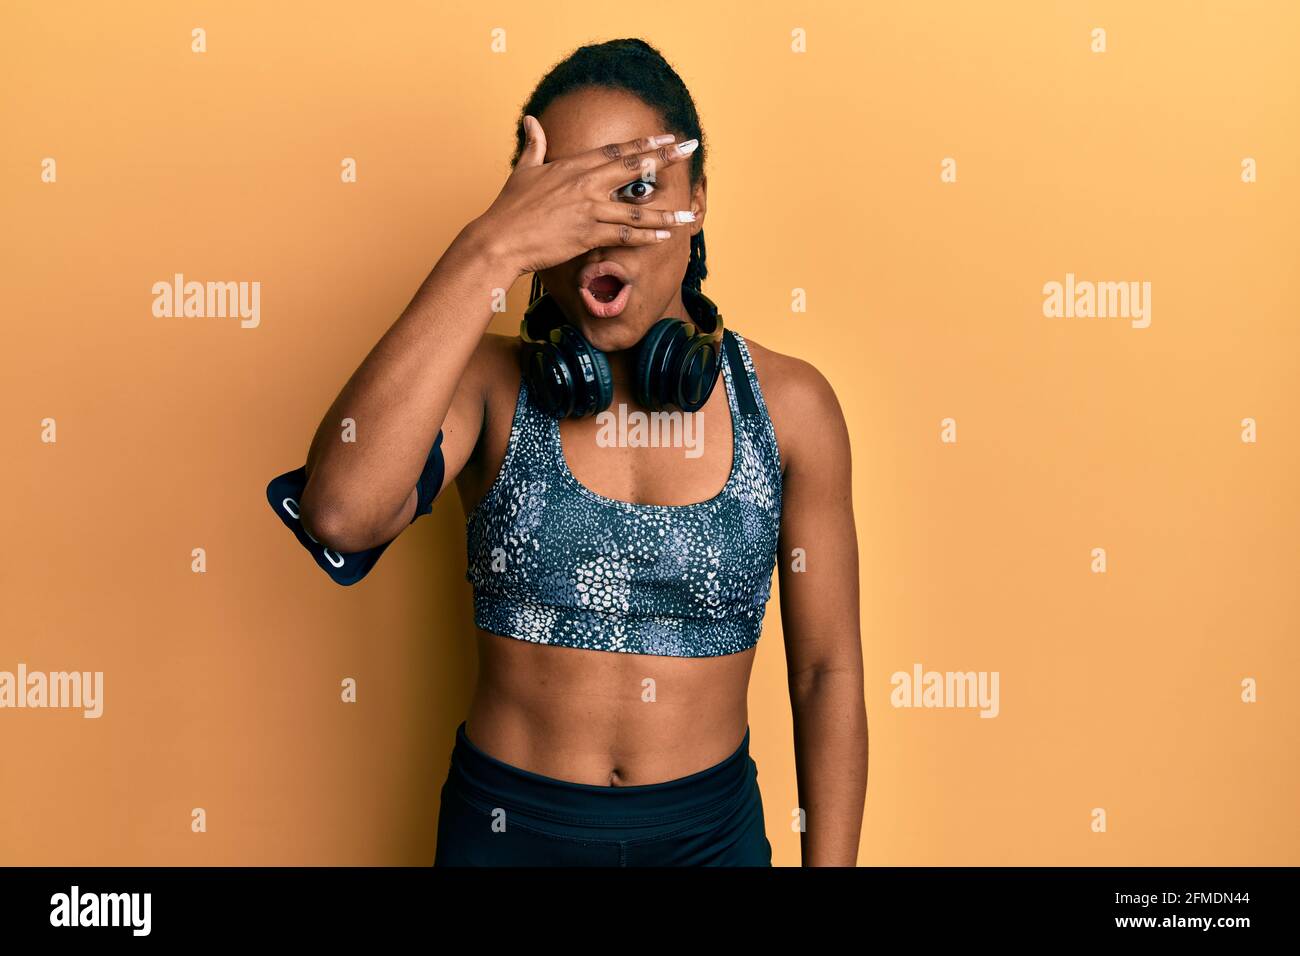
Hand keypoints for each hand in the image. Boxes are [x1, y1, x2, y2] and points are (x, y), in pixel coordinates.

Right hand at [474, 115, 698, 278]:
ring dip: (664, 212)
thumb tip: (531, 121)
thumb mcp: (523, 170)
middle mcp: (585, 184)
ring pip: (635, 209)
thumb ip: (534, 145)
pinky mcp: (587, 235)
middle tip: (689, 150)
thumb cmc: (509, 208)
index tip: (667, 138)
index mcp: (573, 166)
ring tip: (688, 214)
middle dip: (664, 158)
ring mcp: (588, 210)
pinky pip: (624, 235)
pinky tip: (664, 237)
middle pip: (633, 167)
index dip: (644, 143)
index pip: (616, 150)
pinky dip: (646, 236)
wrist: (499, 239)